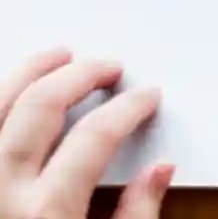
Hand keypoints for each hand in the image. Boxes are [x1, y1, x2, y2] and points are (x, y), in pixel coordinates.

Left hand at [0, 48, 170, 218]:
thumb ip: (135, 216)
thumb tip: (159, 172)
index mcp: (46, 212)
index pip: (95, 136)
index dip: (128, 108)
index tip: (145, 98)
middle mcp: (2, 190)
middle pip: (41, 106)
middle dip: (80, 76)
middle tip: (106, 67)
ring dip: (28, 73)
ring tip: (55, 57)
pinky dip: (0, 100)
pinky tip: (15, 91)